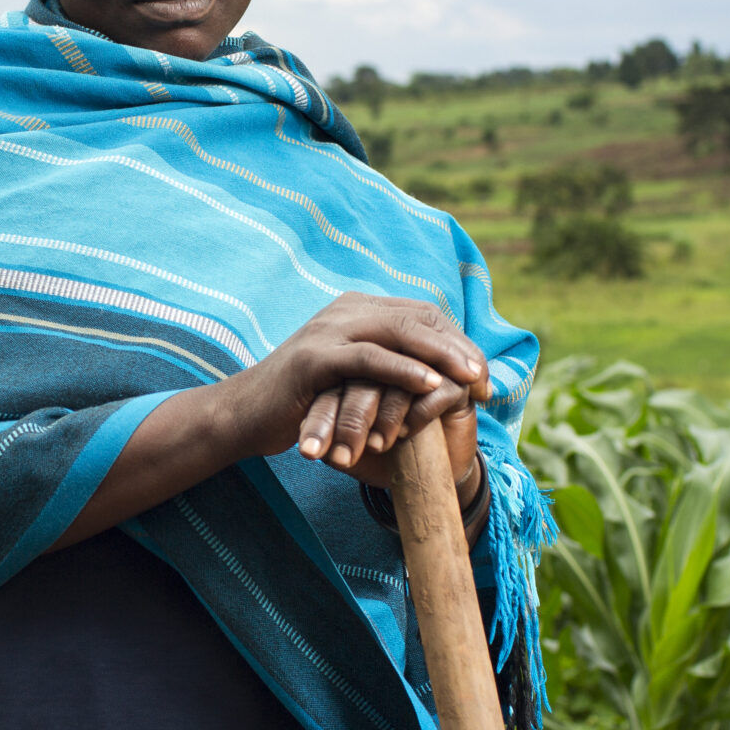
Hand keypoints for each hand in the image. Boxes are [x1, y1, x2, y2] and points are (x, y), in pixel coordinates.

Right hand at [51, 293, 490, 550]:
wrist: (243, 417)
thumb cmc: (300, 406)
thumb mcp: (349, 383)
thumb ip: (383, 372)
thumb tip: (431, 382)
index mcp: (357, 311)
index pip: (421, 316)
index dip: (456, 342)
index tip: (485, 373)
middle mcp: (345, 311)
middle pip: (417, 318)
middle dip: (458, 347)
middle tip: (487, 376)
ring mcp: (329, 329)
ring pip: (399, 332)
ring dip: (441, 356)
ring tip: (472, 379)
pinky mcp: (315, 357)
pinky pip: (369, 358)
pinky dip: (403, 370)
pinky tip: (430, 387)